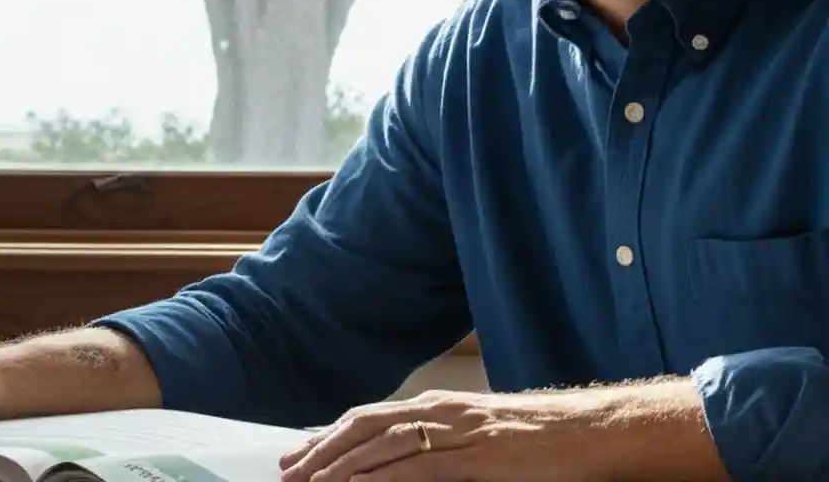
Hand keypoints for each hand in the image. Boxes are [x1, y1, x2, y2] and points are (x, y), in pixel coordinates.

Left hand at [277, 381, 726, 481]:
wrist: (596, 431)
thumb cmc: (547, 439)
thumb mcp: (484, 438)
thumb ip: (446, 448)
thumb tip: (412, 465)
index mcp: (440, 407)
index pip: (370, 419)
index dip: (330, 437)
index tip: (298, 455)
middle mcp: (441, 412)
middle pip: (364, 427)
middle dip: (320, 451)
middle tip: (286, 473)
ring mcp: (457, 432)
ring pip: (381, 446)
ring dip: (338, 466)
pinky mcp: (477, 456)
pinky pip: (417, 468)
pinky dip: (380, 477)